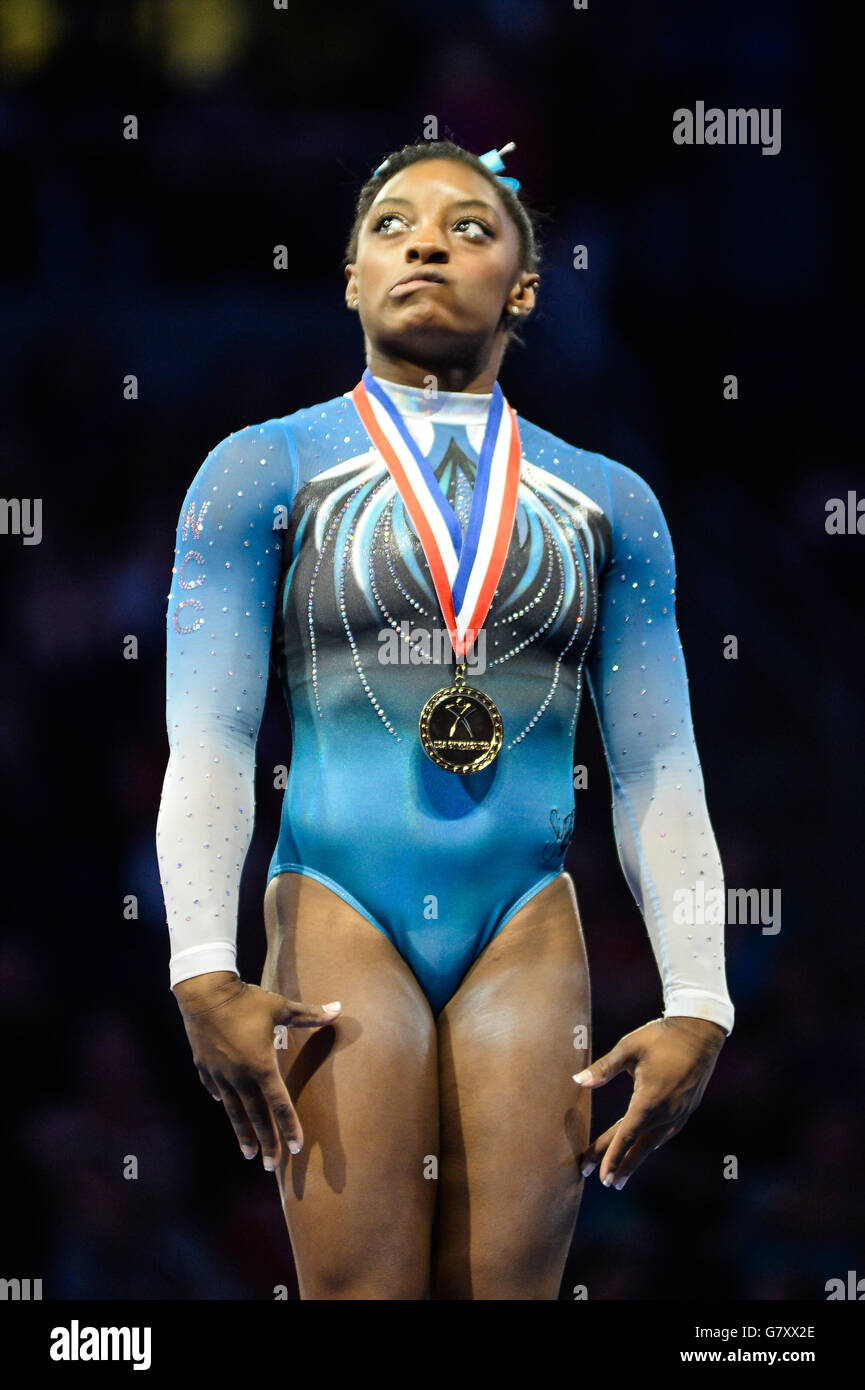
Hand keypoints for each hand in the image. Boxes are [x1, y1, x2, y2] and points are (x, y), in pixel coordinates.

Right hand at [173, 972, 341, 1171]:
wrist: (205, 993)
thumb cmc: (247, 1000)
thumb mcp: (281, 1007)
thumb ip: (310, 1014)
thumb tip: (340, 1008)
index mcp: (261, 1066)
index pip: (280, 1104)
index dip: (290, 1127)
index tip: (296, 1148)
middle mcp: (240, 1077)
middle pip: (256, 1117)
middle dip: (266, 1143)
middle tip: (271, 1167)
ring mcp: (220, 1075)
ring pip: (234, 1111)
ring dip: (243, 1133)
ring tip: (248, 1153)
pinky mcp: (204, 1067)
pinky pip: (215, 1089)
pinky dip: (222, 1099)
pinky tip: (223, 1106)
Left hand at [574, 1015, 725, 1189]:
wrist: (700, 1032)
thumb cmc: (661, 1037)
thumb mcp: (628, 1048)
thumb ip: (603, 1068)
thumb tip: (577, 1081)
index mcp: (650, 1100)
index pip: (627, 1136)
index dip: (612, 1156)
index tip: (600, 1175)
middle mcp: (667, 1113)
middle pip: (638, 1146)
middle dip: (618, 1164)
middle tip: (600, 1180)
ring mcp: (680, 1114)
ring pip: (653, 1143)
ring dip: (635, 1158)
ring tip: (618, 1176)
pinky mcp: (686, 1110)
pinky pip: (663, 1134)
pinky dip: (649, 1145)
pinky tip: (641, 1149)